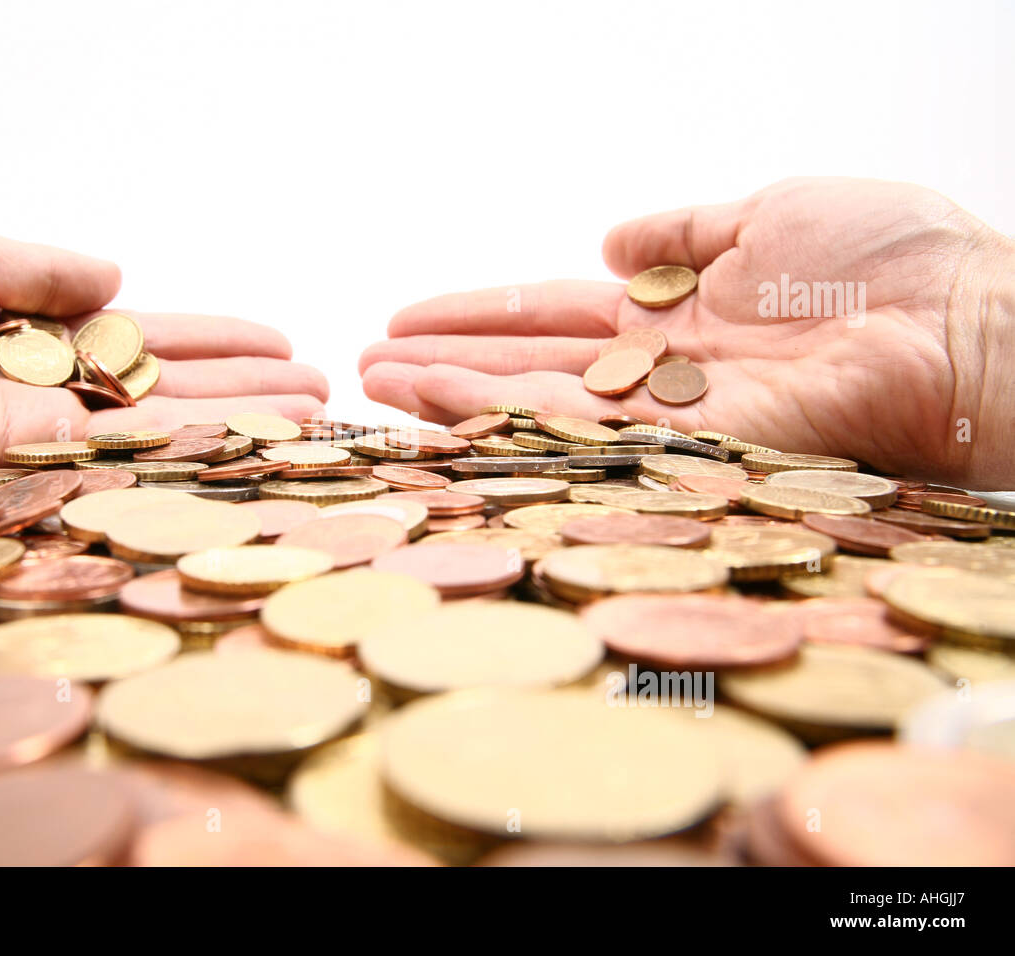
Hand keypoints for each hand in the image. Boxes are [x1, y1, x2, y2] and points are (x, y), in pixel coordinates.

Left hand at [0, 211, 327, 501]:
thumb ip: (38, 268)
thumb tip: (118, 273)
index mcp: (12, 330)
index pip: (129, 342)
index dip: (203, 343)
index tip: (270, 341)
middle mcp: (27, 391)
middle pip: (155, 394)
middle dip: (240, 391)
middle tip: (320, 391)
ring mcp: (23, 435)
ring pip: (147, 431)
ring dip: (235, 424)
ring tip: (313, 415)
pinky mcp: (9, 468)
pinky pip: (109, 453)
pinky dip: (182, 448)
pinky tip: (246, 441)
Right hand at [359, 178, 1014, 488]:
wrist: (970, 316)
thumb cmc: (894, 258)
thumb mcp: (772, 212)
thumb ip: (686, 229)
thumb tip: (609, 241)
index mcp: (675, 319)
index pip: (551, 320)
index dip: (479, 317)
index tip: (409, 317)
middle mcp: (659, 375)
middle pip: (529, 370)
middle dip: (445, 364)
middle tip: (364, 366)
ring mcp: (671, 415)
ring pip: (539, 407)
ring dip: (452, 394)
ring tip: (375, 385)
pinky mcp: (690, 447)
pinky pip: (585, 434)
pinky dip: (508, 418)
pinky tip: (445, 406)